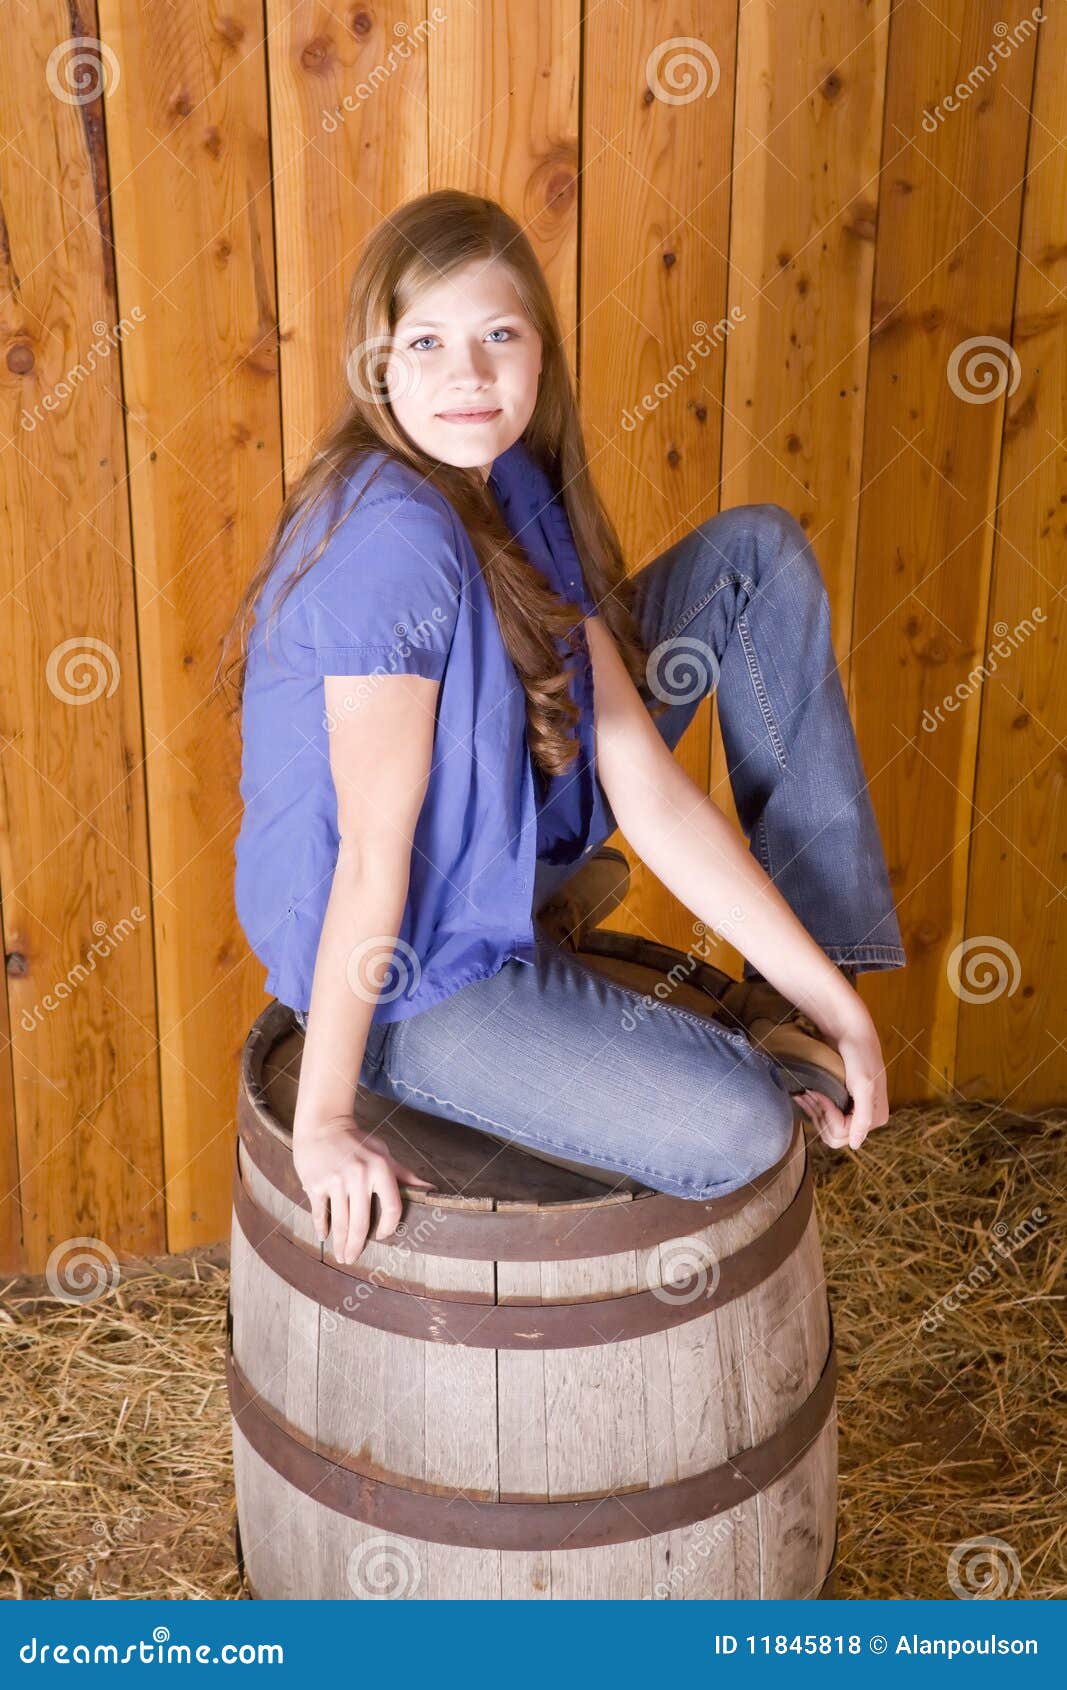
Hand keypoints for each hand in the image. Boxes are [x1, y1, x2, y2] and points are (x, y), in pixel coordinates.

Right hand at [292, 1115, 434, 1262]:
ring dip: (340, 1243)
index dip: (388, 1227)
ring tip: (341, 1256)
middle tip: (353, 1259)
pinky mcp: (315, 1183)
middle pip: (361, 1223)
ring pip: (340, 1222)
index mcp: (380, 1169)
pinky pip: (320, 1212)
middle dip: (356, 1245)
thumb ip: (404, 1175)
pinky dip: (321, 1227)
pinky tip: (323, 1236)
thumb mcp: (383, 1153)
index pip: (392, 1207)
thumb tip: (431, 1190)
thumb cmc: (357, 1141)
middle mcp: (359, 1175)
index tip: (381, 1236)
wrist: (323, 1123)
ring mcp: (336, 1180)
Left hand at [794, 996, 889, 1152]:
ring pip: (826, 1128)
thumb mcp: (864, 1086)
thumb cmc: (858, 1054)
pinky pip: (823, 1117)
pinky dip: (812, 1107)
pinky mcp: (841, 1102)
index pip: (843, 1135)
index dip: (828, 1116)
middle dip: (818, 1116)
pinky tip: (804, 1093)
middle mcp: (866, 1118)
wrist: (848, 1030)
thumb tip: (856, 1145)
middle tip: (808, 1093)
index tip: (819, 1093)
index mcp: (876, 1118)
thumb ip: (863, 1118)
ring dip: (812, 1111)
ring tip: (804, 1092)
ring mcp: (854, 1110)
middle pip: (834, 1136)